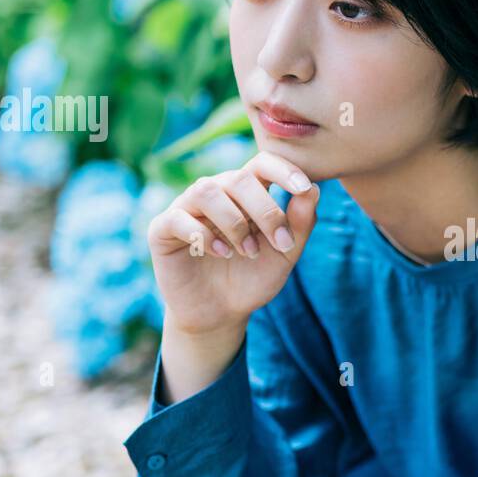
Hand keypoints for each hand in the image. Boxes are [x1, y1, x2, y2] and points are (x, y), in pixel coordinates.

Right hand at [148, 152, 319, 336]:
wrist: (221, 313)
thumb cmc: (254, 278)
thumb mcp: (285, 254)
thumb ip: (300, 223)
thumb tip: (314, 189)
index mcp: (246, 193)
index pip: (262, 163)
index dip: (283, 169)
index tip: (303, 188)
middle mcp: (216, 193)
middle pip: (237, 178)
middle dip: (264, 210)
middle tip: (279, 243)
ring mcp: (187, 208)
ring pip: (206, 191)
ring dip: (234, 222)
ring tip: (248, 251)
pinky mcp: (163, 229)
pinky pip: (179, 218)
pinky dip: (204, 235)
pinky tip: (221, 254)